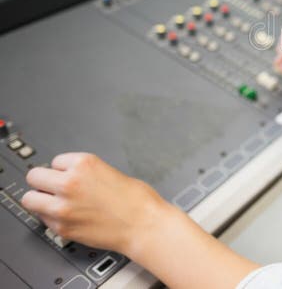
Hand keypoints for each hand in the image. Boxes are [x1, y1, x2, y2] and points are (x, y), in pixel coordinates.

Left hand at [21, 153, 171, 255]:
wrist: (144, 225)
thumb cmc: (137, 200)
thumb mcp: (110, 172)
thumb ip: (85, 173)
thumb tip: (69, 177)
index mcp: (84, 164)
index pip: (54, 161)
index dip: (62, 169)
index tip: (67, 176)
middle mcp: (69, 183)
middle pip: (34, 176)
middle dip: (43, 182)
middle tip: (52, 188)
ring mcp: (62, 206)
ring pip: (29, 199)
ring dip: (40, 200)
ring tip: (54, 203)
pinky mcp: (62, 227)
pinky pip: (42, 219)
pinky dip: (51, 218)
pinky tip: (67, 217)